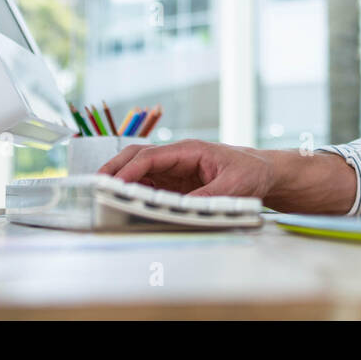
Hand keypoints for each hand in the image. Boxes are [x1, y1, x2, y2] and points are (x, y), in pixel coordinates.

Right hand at [97, 139, 276, 199]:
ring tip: (102, 193)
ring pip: (140, 170)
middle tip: (96, 184)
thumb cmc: (250, 172)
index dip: (131, 170)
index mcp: (189, 150)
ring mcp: (175, 169)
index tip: (116, 183)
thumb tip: (181, 209)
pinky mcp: (176, 182)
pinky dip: (134, 191)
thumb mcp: (232, 187)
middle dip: (116, 168)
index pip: (152, 157)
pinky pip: (150, 184)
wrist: (264, 172)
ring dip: (121, 179)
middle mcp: (178, 157)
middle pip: (138, 156)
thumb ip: (206, 197)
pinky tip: (123, 201)